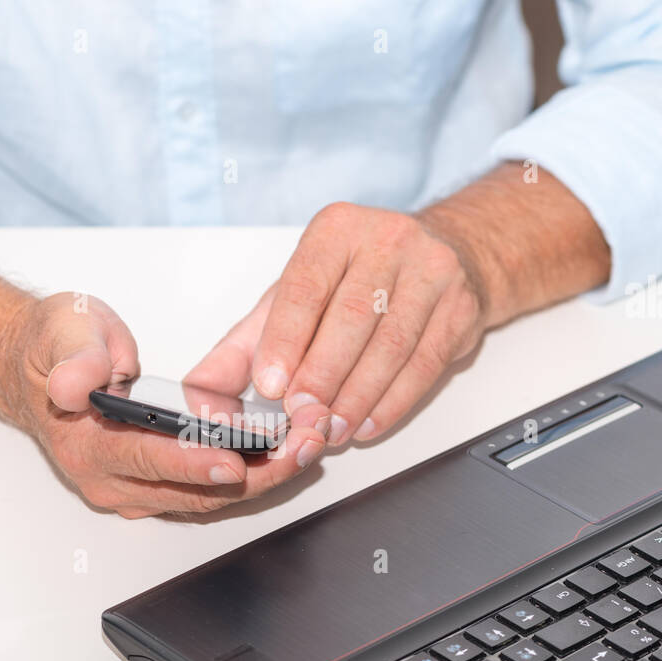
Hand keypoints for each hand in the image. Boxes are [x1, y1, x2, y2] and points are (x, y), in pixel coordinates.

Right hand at [7, 292, 331, 516]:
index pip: (146, 459)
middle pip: (193, 490)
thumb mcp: (62, 330)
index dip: (192, 462)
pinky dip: (254, 474)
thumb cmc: (55, 349)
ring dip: (265, 476)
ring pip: (210, 498)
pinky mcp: (157, 489)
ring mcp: (136, 491)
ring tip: (310, 444)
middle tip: (303, 446)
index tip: (233, 461)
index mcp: (86, 444)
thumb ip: (75, 357)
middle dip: (256, 472)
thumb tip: (76, 385)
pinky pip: (211, 491)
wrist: (40, 371)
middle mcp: (111, 480)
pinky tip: (289, 450)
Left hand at [188, 202, 485, 445]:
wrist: (446, 256)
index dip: (286, 339)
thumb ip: (246, 343)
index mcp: (335, 231)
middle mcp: (387, 240)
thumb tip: (199, 390)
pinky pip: (424, 363)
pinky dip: (393, 402)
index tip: (269, 384)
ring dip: (357, 396)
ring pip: (392, 344)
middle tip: (301, 417)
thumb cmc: (357, 279)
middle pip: (353, 317)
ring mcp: (432, 271)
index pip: (306, 285)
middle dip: (323, 375)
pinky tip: (366, 423)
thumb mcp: (294, 296)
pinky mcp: (461, 307)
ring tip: (329, 428)